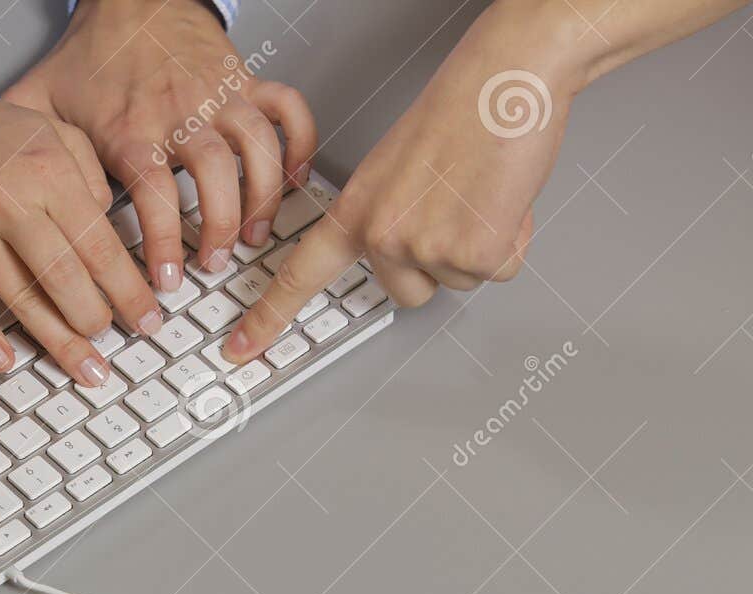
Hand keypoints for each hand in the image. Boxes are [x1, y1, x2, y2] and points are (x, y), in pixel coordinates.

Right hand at [0, 95, 162, 389]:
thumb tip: (109, 220)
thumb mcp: (50, 130)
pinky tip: (5, 361)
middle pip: (65, 280)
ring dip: (57, 341)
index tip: (147, 317)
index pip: (100, 246)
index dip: (128, 290)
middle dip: (96, 320)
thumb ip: (88, 173)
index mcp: (48, 173)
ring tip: (84, 368)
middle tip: (114, 339)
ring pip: (21, 300)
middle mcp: (10, 204)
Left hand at [5, 0, 314, 290]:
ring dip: (263, 197)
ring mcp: (219, 95)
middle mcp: (180, 111)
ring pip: (257, 148)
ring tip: (253, 236)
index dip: (165, 241)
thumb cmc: (91, 56)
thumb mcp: (44, 101)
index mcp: (131, 125)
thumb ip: (30, 154)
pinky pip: (288, 111)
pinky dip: (300, 145)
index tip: (166, 281)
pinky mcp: (246, 81)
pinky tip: (297, 179)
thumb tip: (12, 206)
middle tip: (214, 263)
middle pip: (215, 174)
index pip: (155, 192)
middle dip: (220, 227)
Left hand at [225, 2, 571, 360]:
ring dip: (476, 246)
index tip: (242, 348)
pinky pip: (496, 271)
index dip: (268, 317)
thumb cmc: (459, 114)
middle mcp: (382, 235)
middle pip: (406, 292)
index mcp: (355, 211)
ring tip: (478, 193)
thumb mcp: (395, 171)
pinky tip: (502, 199)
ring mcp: (426, 249)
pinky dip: (509, 240)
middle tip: (452, 206)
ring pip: (456, 281)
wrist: (505, 86)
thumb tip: (406, 252)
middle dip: (435, 262)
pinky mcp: (474, 255)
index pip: (300, 275)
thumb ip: (386, 217)